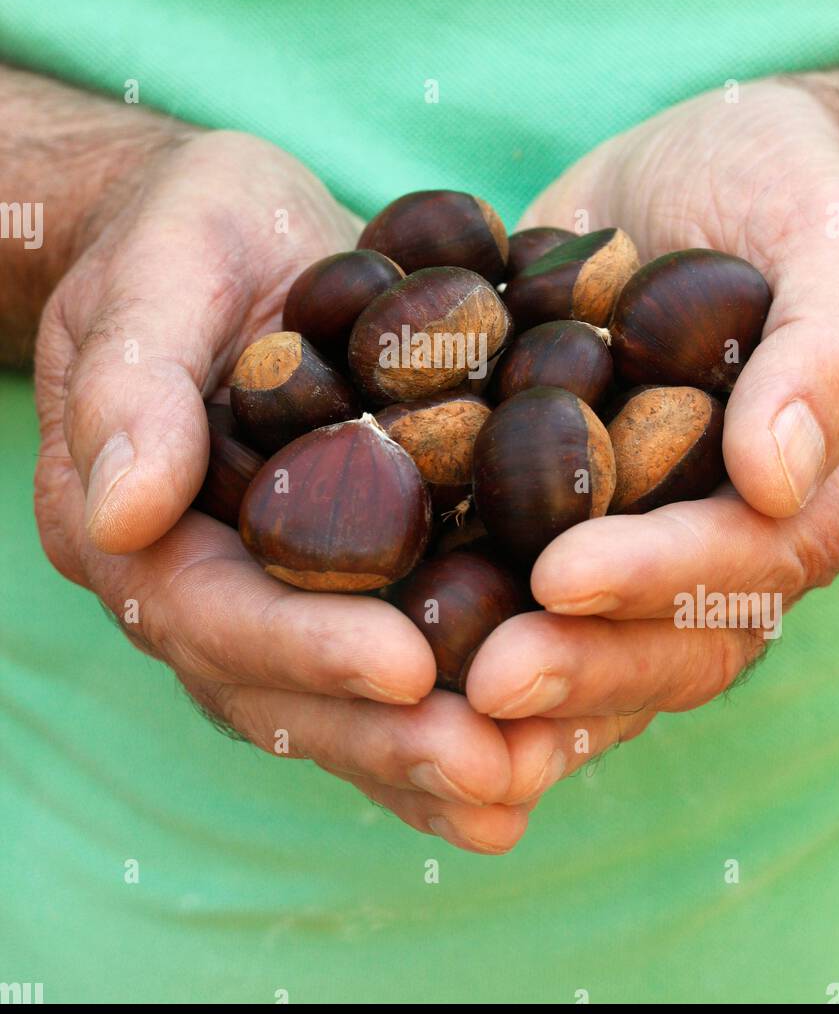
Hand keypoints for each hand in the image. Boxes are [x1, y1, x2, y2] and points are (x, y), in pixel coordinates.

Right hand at [33, 128, 538, 850]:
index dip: (302, 645)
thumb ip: (134, 388)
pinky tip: (539, 750)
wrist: (231, 230)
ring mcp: (268, 592)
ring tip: (526, 783)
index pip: (209, 609)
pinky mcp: (340, 580)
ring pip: (336, 703)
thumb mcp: (159, 273)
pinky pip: (387, 663)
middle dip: (382, 737)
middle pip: (278, 690)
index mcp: (135, 524)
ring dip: (426, 755)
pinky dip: (451, 712)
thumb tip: (123, 518)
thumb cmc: (186, 231)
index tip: (405, 669)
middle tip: (492, 768)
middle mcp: (197, 582)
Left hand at [465, 74, 838, 774]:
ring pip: (580, 628)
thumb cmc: (791, 178)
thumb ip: (827, 352)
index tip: (562, 578)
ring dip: (509, 666)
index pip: (743, 563)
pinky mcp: (549, 493)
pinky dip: (447, 593)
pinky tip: (365, 614)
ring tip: (414, 685)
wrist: (706, 158)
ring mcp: (629, 522)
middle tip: (479, 681)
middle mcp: (713, 532)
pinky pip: (503, 558)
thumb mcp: (827, 237)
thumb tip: (774, 478)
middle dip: (576, 663)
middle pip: (659, 634)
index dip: (658, 579)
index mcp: (804, 495)